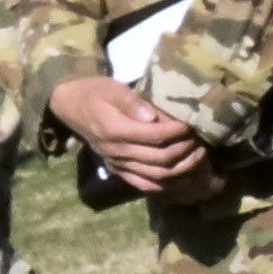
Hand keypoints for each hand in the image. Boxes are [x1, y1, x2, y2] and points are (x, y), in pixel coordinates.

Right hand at [50, 72, 205, 195]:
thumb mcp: (111, 88)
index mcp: (115, 131)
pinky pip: (146, 185)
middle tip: (201, 139)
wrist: (71, 107)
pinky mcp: (119, 171)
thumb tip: (152, 117)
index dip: (178, 132)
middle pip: (160, 159)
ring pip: (158, 176)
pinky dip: (168, 184)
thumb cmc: (94, 93)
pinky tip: (183, 176)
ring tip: (199, 155)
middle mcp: (117, 153)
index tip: (192, 123)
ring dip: (182, 168)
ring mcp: (118, 165)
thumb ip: (130, 101)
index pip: (155, 136)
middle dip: (185, 150)